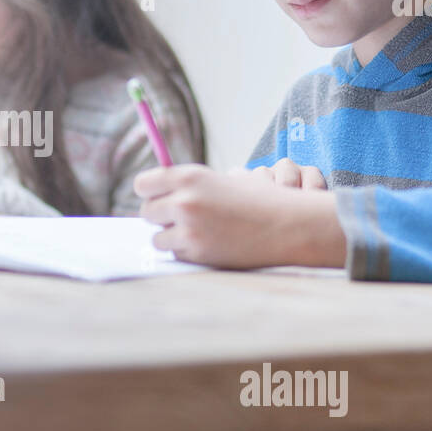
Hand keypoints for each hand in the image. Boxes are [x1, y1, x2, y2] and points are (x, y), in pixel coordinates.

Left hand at [135, 164, 344, 268]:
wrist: (289, 225)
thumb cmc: (257, 200)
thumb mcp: (221, 180)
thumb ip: (187, 184)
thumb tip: (153, 191)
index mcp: (189, 177)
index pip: (143, 184)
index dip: (150, 192)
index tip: (158, 197)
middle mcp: (184, 201)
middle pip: (146, 211)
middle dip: (161, 216)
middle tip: (181, 217)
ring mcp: (189, 229)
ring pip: (157, 237)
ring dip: (171, 236)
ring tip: (196, 231)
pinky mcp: (197, 253)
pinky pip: (175, 253)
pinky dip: (186, 251)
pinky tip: (208, 243)